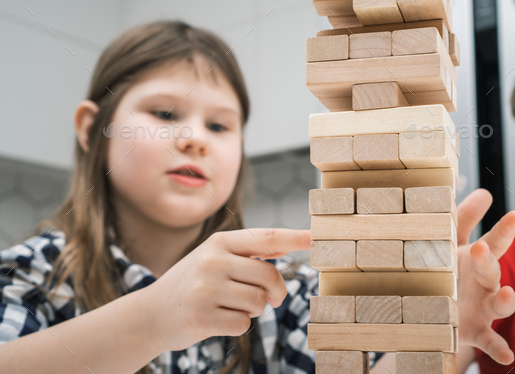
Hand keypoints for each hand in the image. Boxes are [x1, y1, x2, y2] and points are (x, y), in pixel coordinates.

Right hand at [140, 228, 310, 351]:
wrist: (151, 313)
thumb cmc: (192, 283)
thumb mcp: (214, 258)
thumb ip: (247, 253)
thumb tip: (284, 247)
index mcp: (219, 242)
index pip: (265, 237)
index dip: (293, 238)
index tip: (315, 238)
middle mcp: (212, 261)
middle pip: (268, 275)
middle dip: (275, 291)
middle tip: (271, 298)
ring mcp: (206, 289)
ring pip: (258, 301)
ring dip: (253, 309)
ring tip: (231, 306)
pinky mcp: (202, 317)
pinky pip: (243, 323)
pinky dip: (239, 325)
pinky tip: (219, 319)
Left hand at [456, 189, 514, 364]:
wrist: (439, 309)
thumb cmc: (448, 270)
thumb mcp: (450, 242)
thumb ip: (465, 218)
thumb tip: (484, 192)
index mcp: (478, 260)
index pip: (494, 242)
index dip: (504, 229)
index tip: (514, 214)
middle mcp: (484, 283)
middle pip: (491, 271)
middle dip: (488, 260)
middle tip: (481, 248)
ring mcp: (482, 308)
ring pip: (498, 305)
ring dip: (505, 301)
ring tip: (508, 295)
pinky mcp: (475, 331)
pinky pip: (489, 340)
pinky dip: (498, 348)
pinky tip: (506, 354)